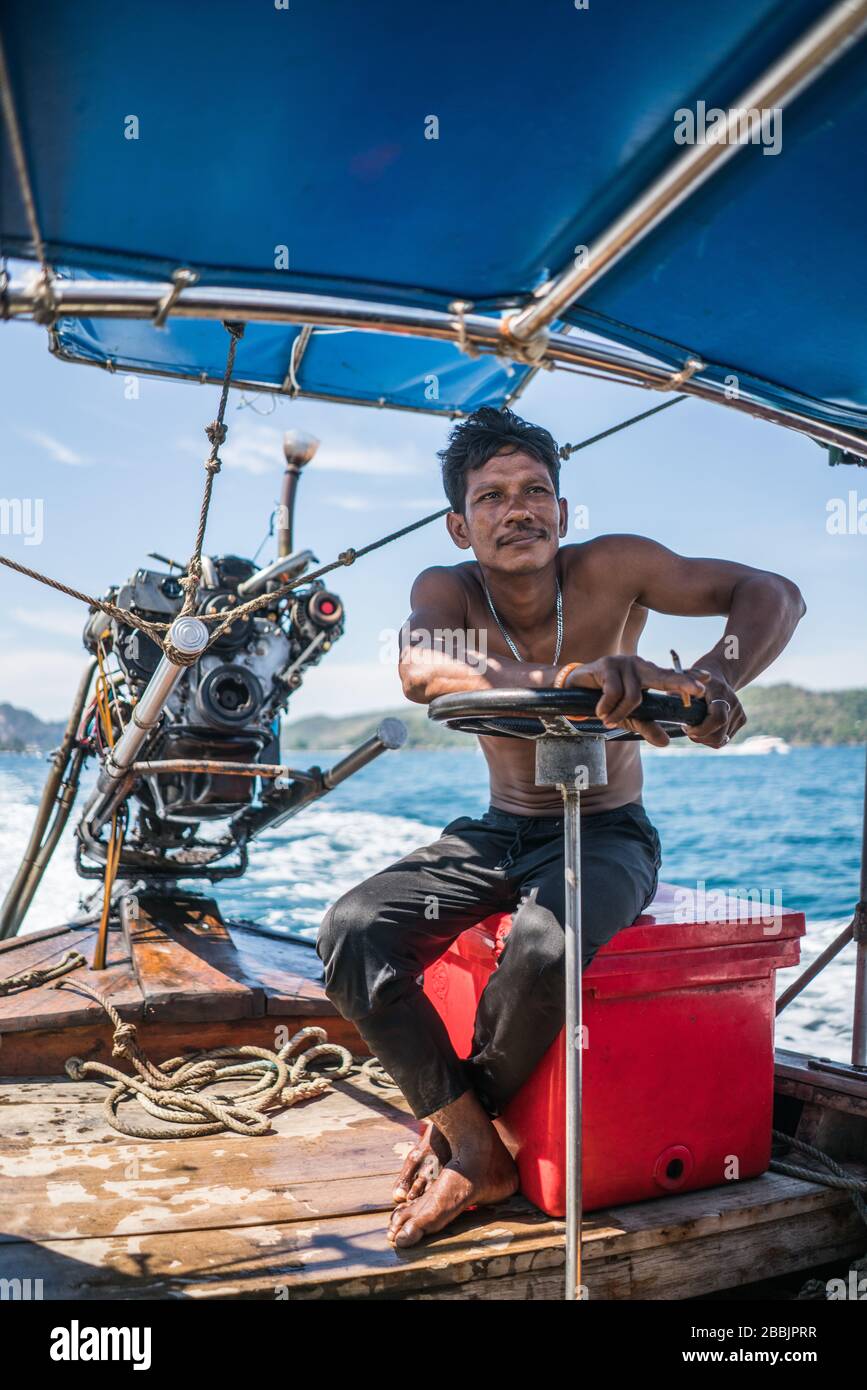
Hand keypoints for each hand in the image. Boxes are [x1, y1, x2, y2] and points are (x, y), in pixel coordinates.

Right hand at [562, 655, 706, 746]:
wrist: (573, 690)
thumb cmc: (606, 701)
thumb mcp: (629, 717)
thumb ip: (647, 727)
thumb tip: (666, 743)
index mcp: (649, 675)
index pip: (673, 675)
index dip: (690, 677)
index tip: (709, 679)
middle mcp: (640, 666)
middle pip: (664, 677)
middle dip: (683, 684)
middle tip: (699, 691)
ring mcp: (624, 663)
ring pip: (634, 696)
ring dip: (619, 714)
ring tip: (607, 719)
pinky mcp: (607, 665)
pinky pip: (614, 692)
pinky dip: (607, 707)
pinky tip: (599, 710)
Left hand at [681, 668, 745, 747]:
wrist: (717, 675)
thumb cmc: (695, 679)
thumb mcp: (684, 682)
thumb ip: (677, 693)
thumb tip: (668, 705)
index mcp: (720, 693)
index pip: (718, 719)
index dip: (701, 730)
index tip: (687, 728)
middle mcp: (734, 705)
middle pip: (719, 736)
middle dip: (700, 738)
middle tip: (688, 730)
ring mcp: (739, 713)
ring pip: (722, 741)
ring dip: (705, 739)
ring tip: (695, 728)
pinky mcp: (741, 720)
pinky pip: (725, 739)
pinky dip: (712, 738)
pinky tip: (704, 727)